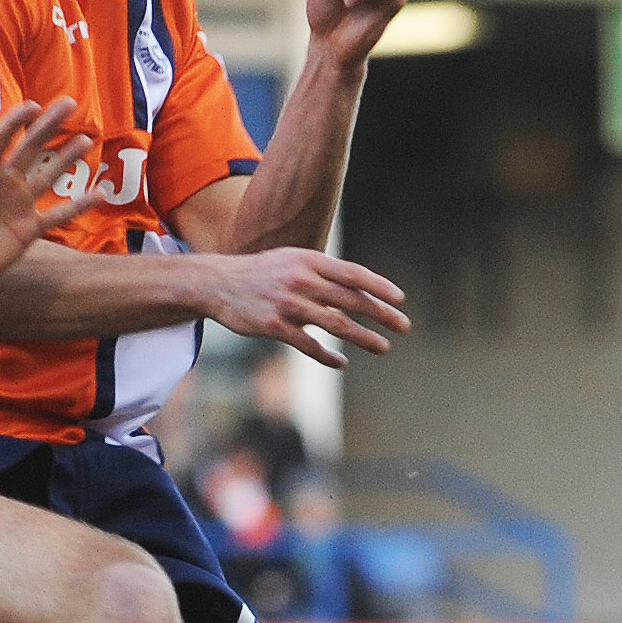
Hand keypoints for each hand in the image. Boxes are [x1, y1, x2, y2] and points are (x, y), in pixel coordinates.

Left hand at [0, 98, 100, 291]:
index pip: (2, 138)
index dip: (17, 120)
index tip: (34, 106)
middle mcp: (3, 183)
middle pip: (31, 148)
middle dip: (50, 126)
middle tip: (70, 104)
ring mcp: (18, 205)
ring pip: (48, 175)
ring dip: (67, 158)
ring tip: (86, 141)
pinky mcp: (29, 229)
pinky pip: (59, 214)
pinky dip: (79, 205)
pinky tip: (100, 194)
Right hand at [199, 247, 409, 366]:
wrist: (218, 283)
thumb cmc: (261, 272)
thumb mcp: (292, 260)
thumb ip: (322, 271)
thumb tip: (356, 286)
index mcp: (309, 261)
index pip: (353, 274)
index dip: (379, 287)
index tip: (400, 299)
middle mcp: (302, 280)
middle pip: (351, 300)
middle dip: (381, 314)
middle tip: (403, 326)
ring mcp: (288, 304)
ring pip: (335, 323)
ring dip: (363, 337)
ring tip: (383, 347)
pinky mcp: (273, 326)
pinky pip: (307, 344)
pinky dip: (327, 355)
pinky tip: (341, 362)